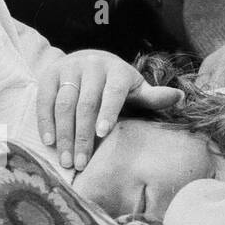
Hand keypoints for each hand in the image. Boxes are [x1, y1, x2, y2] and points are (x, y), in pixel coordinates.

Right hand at [37, 50, 182, 170]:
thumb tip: (180, 98)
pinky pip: (45, 101)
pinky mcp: (49, 75)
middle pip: (86, 103)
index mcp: (116, 70)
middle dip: (82, 135)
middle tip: (80, 163)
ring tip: (65, 160)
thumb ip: (153, 97)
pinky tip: (50, 142)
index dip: (107, 111)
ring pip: (64, 104)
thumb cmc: (115, 84)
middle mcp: (92, 65)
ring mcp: (68, 69)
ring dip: (64, 134)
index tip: (101, 134)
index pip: (113, 91)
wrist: (86, 60)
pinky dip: (46, 122)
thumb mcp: (135, 88)